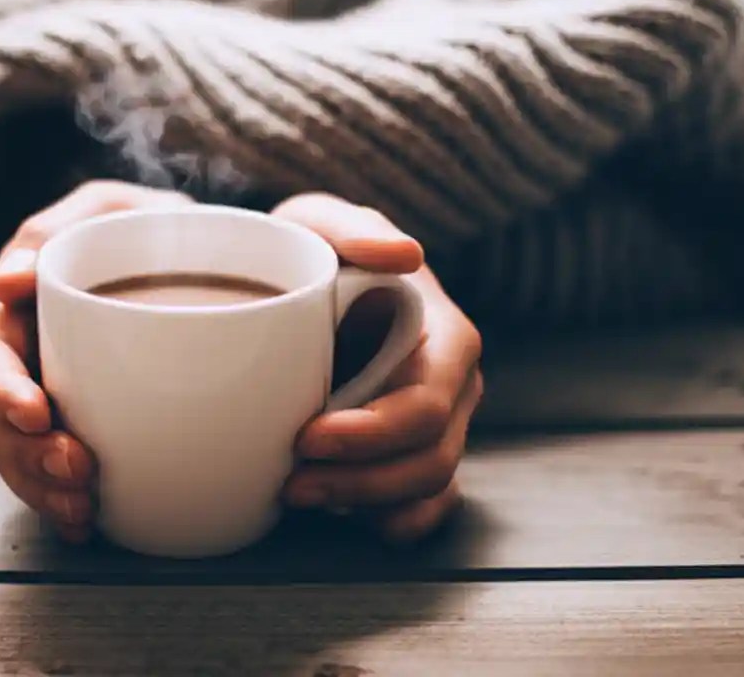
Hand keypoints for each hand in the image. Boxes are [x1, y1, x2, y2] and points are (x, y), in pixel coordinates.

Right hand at [0, 180, 193, 541]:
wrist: (189, 256)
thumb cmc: (141, 225)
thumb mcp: (103, 212)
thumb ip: (55, 235)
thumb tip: (5, 283)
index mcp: (14, 312)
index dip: (2, 391)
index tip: (39, 414)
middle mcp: (24, 363)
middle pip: (0, 422)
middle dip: (29, 454)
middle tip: (78, 468)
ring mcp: (52, 400)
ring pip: (24, 457)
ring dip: (46, 488)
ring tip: (83, 507)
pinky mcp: (84, 428)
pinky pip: (59, 475)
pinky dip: (66, 503)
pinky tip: (89, 522)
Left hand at [273, 194, 482, 542]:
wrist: (295, 279)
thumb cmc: (311, 250)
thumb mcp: (319, 223)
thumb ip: (354, 229)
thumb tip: (405, 254)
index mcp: (445, 337)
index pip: (428, 406)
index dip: (372, 435)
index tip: (306, 437)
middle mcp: (454, 386)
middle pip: (430, 459)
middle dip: (361, 481)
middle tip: (290, 481)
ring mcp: (438, 424)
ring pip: (425, 488)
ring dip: (363, 503)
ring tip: (295, 493)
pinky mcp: (412, 450)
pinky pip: (422, 504)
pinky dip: (390, 520)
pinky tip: (344, 517)